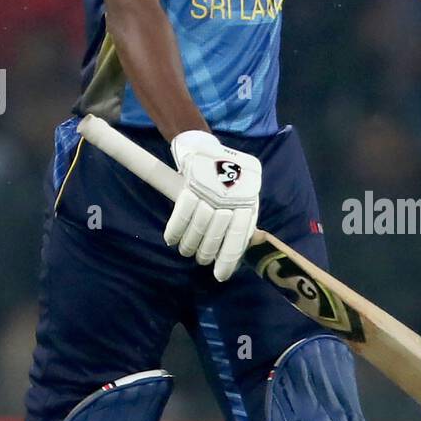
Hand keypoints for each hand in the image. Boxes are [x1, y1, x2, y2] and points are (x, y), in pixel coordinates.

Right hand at [166, 131, 260, 280]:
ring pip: (200, 225)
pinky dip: (176, 229)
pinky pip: (183, 212)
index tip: (220, 276)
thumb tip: (241, 252)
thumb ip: (241, 221)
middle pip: (217, 233)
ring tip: (186, 251)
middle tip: (200, 259)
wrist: (204, 145)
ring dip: (190, 244)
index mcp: (248, 201)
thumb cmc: (225, 176)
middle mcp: (233, 195)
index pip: (239, 236)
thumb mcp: (242, 196)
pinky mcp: (193, 182)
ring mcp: (212, 188)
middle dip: (206, 252)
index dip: (229, 259)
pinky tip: (172, 239)